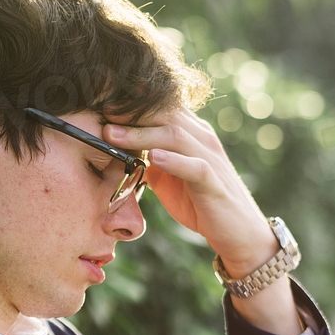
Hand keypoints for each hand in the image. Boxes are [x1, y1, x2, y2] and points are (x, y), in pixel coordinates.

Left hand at [103, 108, 276, 276]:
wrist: (235, 230)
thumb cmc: (198, 201)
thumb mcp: (166, 177)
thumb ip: (146, 160)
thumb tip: (116, 152)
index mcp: (190, 134)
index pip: (159, 109)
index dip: (130, 104)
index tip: (99, 103)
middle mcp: (201, 139)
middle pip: (163, 115)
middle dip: (129, 112)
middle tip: (98, 111)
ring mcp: (209, 158)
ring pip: (175, 136)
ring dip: (140, 134)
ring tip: (111, 134)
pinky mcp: (213, 183)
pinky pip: (195, 167)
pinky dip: (173, 161)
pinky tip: (152, 157)